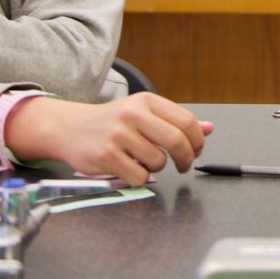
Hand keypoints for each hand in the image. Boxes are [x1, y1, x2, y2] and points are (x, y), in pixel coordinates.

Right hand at [5, 92, 214, 185]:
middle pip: (177, 141)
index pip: (186, 121)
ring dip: (157, 168)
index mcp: (146, 101)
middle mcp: (133, 114)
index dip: (197, 141)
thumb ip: (175, 121)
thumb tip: (209, 128)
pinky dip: (140, 177)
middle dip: (186, 158)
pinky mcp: (106, 155)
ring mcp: (118, 134)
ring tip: (144, 161)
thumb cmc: (112, 122)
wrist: (70, 128)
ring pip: (158, 161)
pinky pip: (139, 175)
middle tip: (184, 166)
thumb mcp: (144, 114)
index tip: (196, 150)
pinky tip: (130, 168)